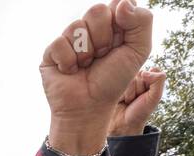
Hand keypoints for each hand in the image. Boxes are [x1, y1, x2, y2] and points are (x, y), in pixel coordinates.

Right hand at [41, 0, 153, 155]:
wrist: (89, 107)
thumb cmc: (113, 81)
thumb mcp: (138, 50)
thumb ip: (142, 21)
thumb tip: (120, 3)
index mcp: (112, 25)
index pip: (116, 3)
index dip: (120, 21)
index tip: (120, 41)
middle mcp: (90, 29)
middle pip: (96, 10)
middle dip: (103, 36)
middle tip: (102, 55)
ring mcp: (69, 40)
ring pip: (76, 26)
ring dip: (86, 52)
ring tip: (86, 66)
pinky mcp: (51, 52)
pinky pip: (59, 43)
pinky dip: (68, 61)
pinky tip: (70, 72)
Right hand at [109, 67, 164, 136]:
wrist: (123, 124)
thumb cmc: (140, 112)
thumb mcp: (155, 97)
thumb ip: (158, 80)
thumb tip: (144, 71)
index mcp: (150, 79)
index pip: (153, 70)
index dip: (150, 83)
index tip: (147, 94)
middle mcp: (138, 78)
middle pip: (141, 73)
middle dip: (139, 89)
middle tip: (137, 99)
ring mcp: (125, 81)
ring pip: (130, 79)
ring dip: (130, 93)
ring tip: (128, 101)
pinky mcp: (115, 85)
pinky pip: (119, 83)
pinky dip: (122, 94)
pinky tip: (121, 100)